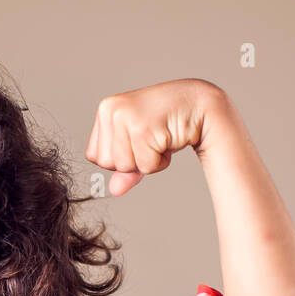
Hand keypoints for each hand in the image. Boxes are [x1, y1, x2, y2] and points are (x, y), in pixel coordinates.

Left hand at [85, 78, 221, 195]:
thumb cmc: (168, 122)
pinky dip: (160, 162)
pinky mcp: (142, 129)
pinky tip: (169, 139)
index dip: (118, 158)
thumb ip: (124, 168)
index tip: (138, 140)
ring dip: (147, 161)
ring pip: (124, 167)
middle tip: (151, 138)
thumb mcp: (140, 143)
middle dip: (132, 161)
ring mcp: (126, 118)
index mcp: (106, 110)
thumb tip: (114, 190)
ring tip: (160, 138)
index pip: (95, 157)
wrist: (199, 104)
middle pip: (106, 164)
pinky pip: (145, 166)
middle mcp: (111, 111)